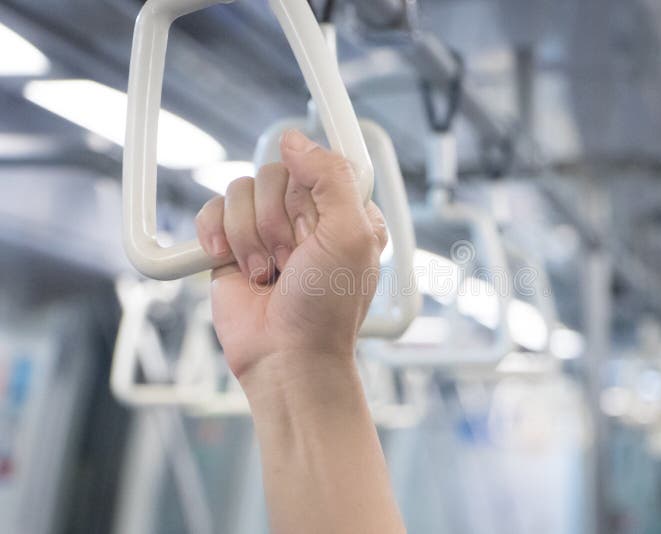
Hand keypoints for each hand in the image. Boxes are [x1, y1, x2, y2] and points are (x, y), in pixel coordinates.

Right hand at [194, 129, 387, 380]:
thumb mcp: (352, 235)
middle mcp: (305, 217)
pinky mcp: (231, 246)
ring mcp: (266, 230)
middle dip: (277, 222)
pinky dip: (217, 236)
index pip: (316, 164)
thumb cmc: (326, 308)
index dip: (307, 195)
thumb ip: (332, 177)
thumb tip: (295, 140)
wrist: (286, 356)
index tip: (311, 229)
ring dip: (250, 237)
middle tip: (291, 259)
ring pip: (240, 191)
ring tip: (268, 272)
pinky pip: (211, 211)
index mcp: (344, 210)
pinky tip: (231, 263)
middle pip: (274, 174)